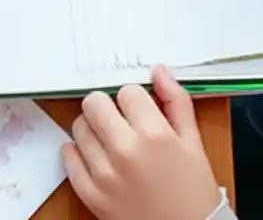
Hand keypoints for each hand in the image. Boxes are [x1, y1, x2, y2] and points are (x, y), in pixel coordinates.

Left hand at [62, 66, 220, 219]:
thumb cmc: (193, 191)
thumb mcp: (194, 144)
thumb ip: (177, 103)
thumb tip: (159, 70)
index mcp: (155, 135)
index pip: (126, 91)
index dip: (134, 98)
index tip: (140, 110)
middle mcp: (125, 151)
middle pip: (94, 103)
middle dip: (107, 107)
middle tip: (120, 121)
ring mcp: (104, 174)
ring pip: (78, 127)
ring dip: (92, 129)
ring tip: (111, 142)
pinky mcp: (89, 192)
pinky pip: (68, 155)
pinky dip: (78, 152)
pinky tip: (97, 156)